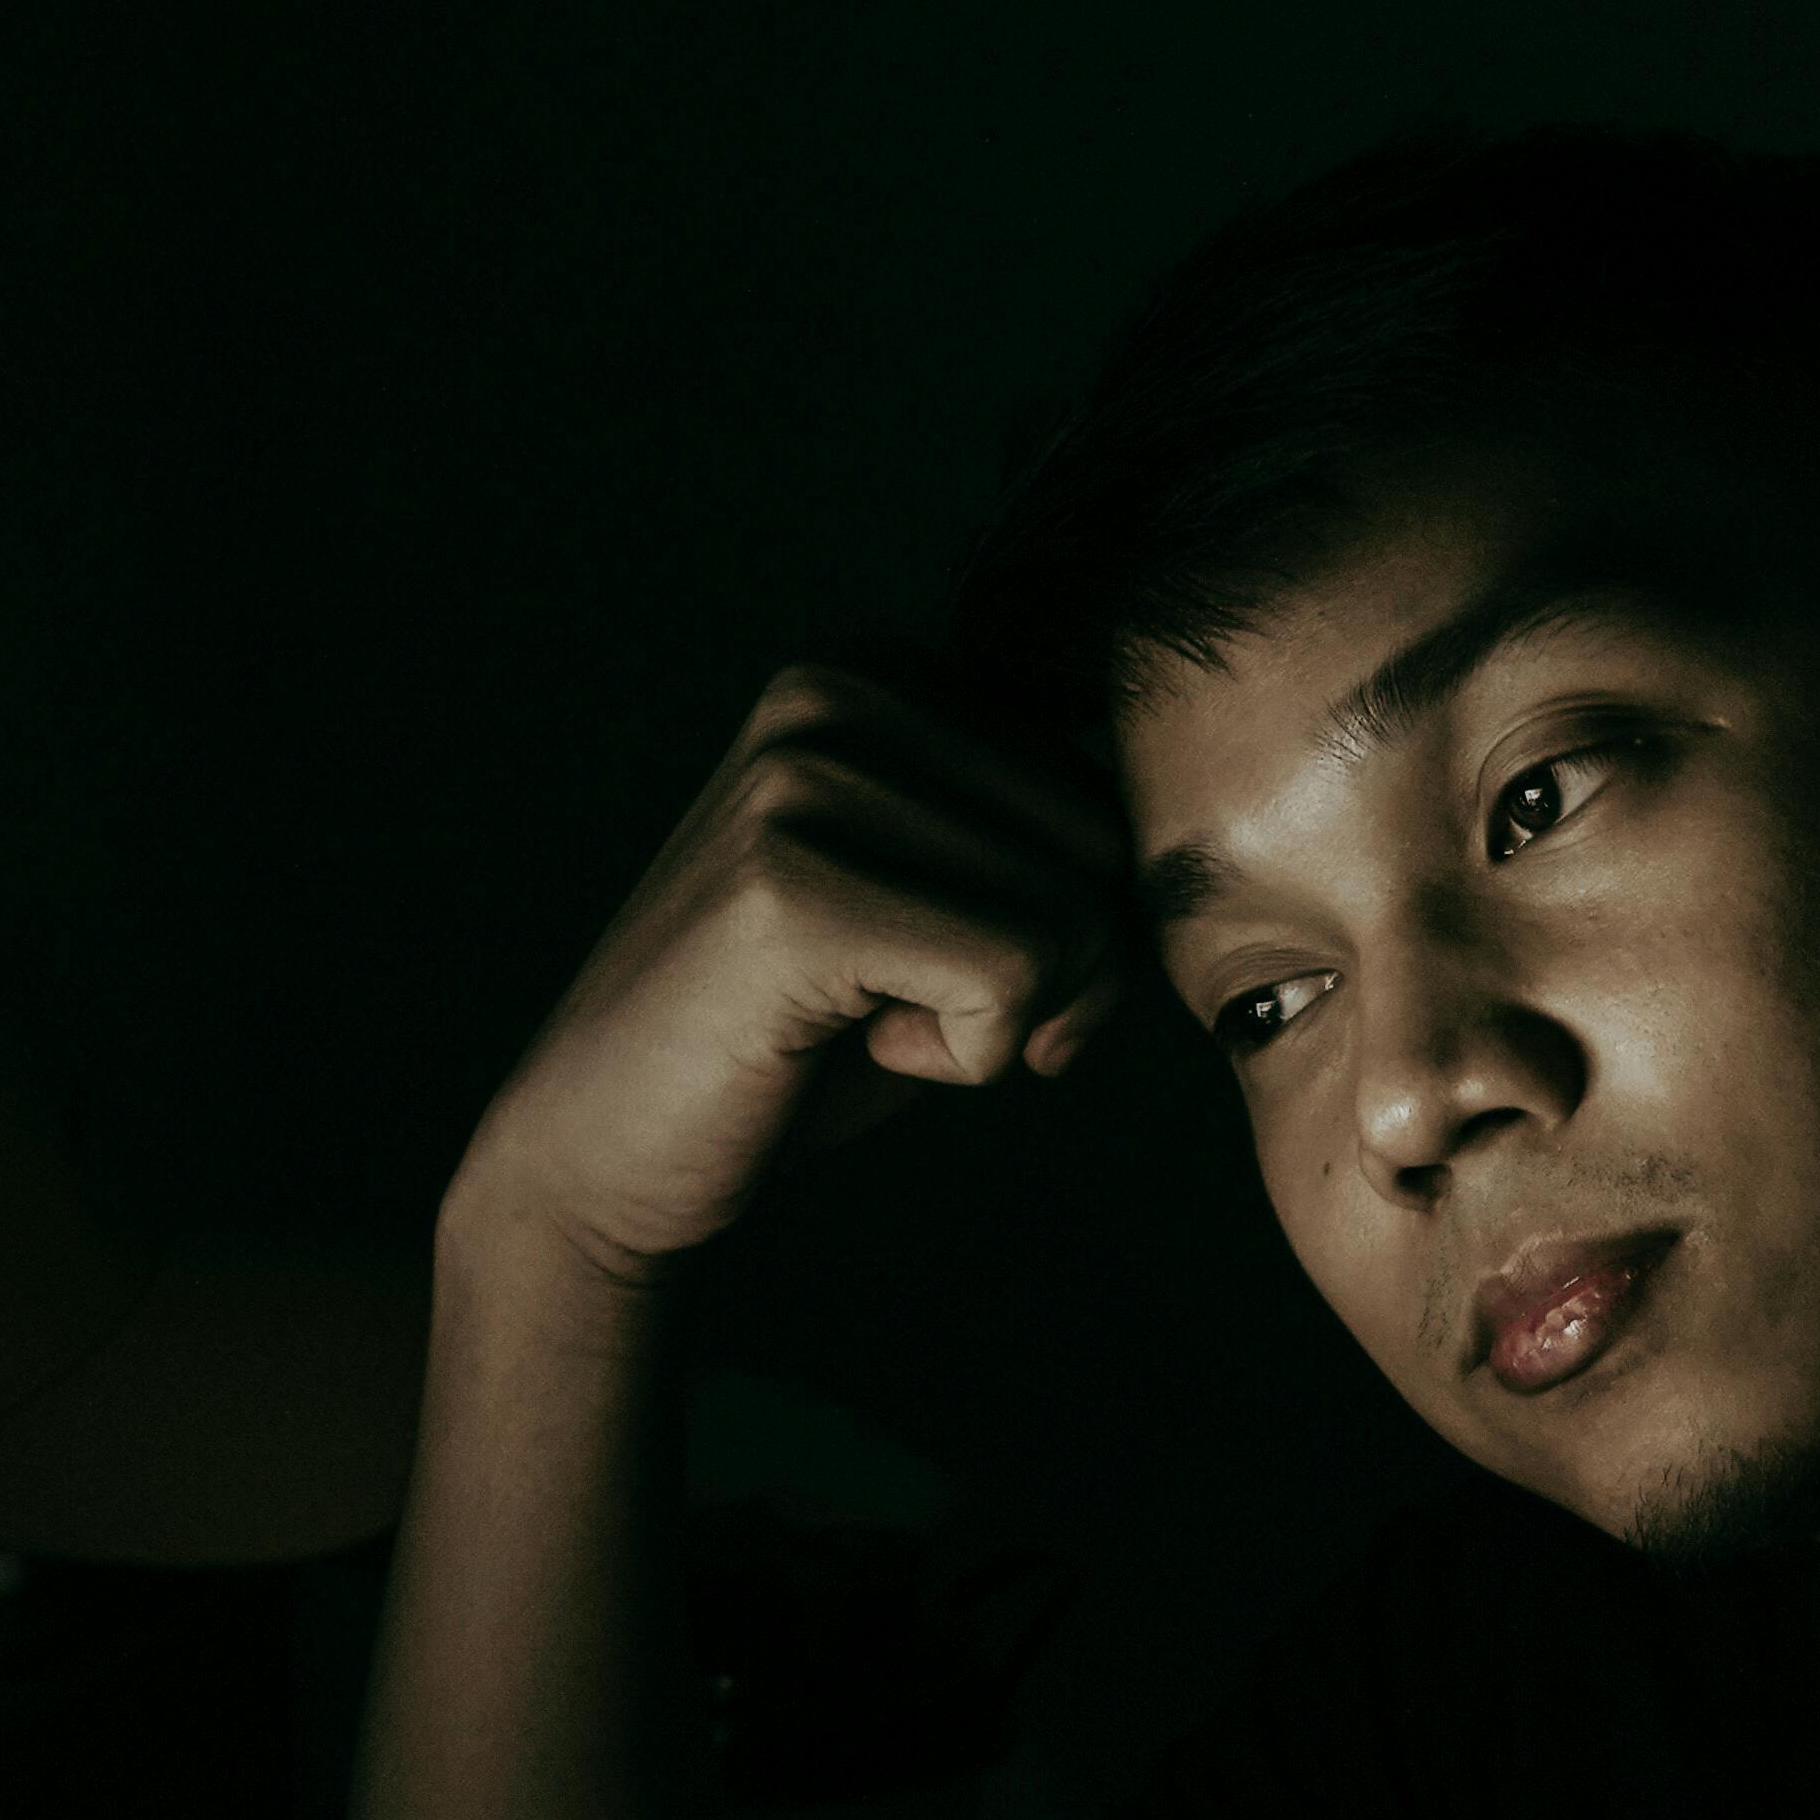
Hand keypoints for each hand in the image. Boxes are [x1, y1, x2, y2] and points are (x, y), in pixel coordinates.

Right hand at [452, 657, 1132, 1290]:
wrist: (610, 1151)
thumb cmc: (802, 1044)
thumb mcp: (942, 907)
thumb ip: (1044, 841)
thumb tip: (1209, 825)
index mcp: (873, 668)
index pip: (1102, 788)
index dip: (1062, 922)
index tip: (931, 963)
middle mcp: (834, 688)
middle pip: (1102, 846)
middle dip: (1050, 974)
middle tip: (906, 1009)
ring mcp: (804, 775)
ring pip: (1071, 917)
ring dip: (1000, 1020)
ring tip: (864, 1019)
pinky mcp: (793, 881)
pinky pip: (1015, 979)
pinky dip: (967, 1056)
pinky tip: (850, 1046)